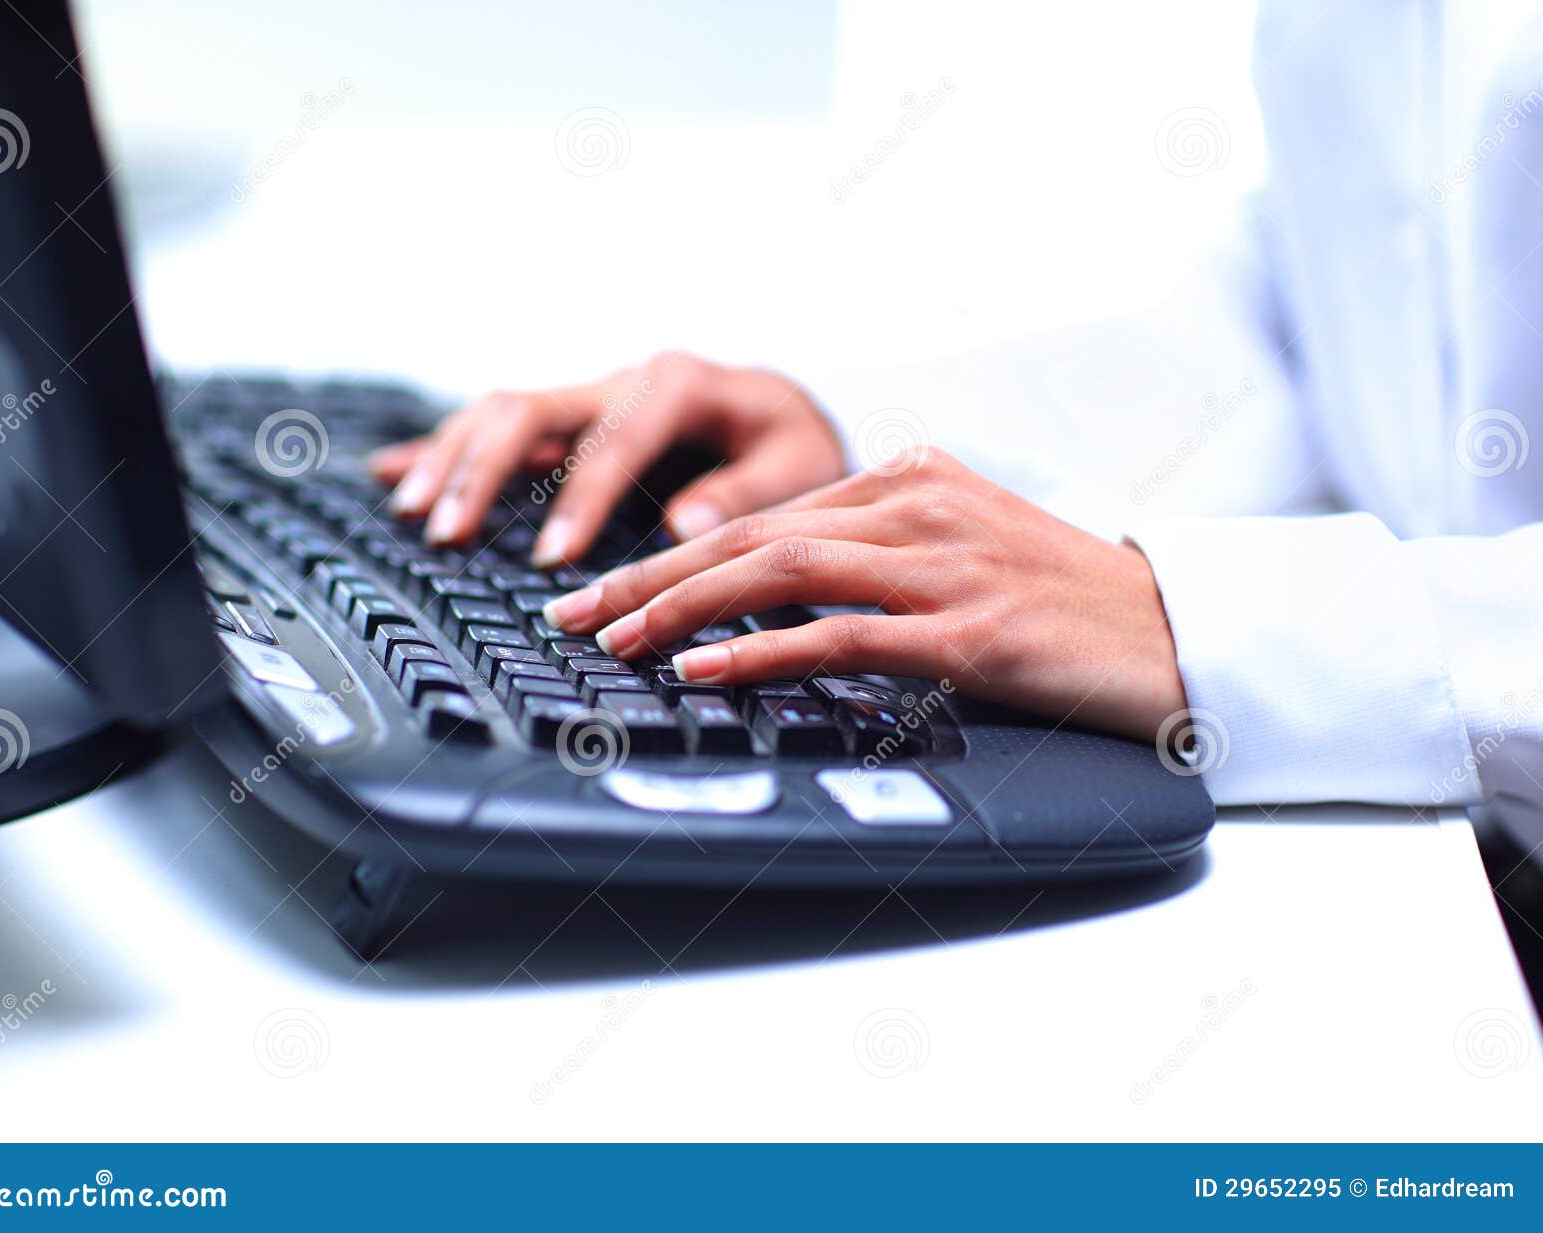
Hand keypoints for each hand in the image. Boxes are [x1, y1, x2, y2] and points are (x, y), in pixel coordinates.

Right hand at [368, 352, 845, 563]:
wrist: (786, 414)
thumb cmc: (795, 444)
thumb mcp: (800, 465)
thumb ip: (749, 490)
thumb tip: (683, 524)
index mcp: (679, 384)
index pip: (613, 440)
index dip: (578, 499)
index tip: (552, 559)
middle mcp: (622, 380)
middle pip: (531, 409)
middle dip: (483, 470)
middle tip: (448, 535)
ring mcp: (590, 396)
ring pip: (501, 411)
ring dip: (451, 459)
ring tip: (414, 515)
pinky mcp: (571, 420)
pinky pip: (497, 428)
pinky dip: (444, 449)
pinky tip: (393, 476)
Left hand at [540, 449, 1187, 743]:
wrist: (1179, 634)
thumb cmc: (1068, 604)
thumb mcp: (967, 548)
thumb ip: (880, 552)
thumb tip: (782, 591)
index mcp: (911, 481)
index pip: (764, 513)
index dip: (673, 552)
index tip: (607, 589)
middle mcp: (918, 508)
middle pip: (753, 533)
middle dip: (648, 576)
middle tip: (575, 614)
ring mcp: (944, 565)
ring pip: (781, 571)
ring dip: (684, 608)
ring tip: (613, 640)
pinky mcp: (969, 629)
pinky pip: (842, 635)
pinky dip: (763, 652)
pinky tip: (705, 670)